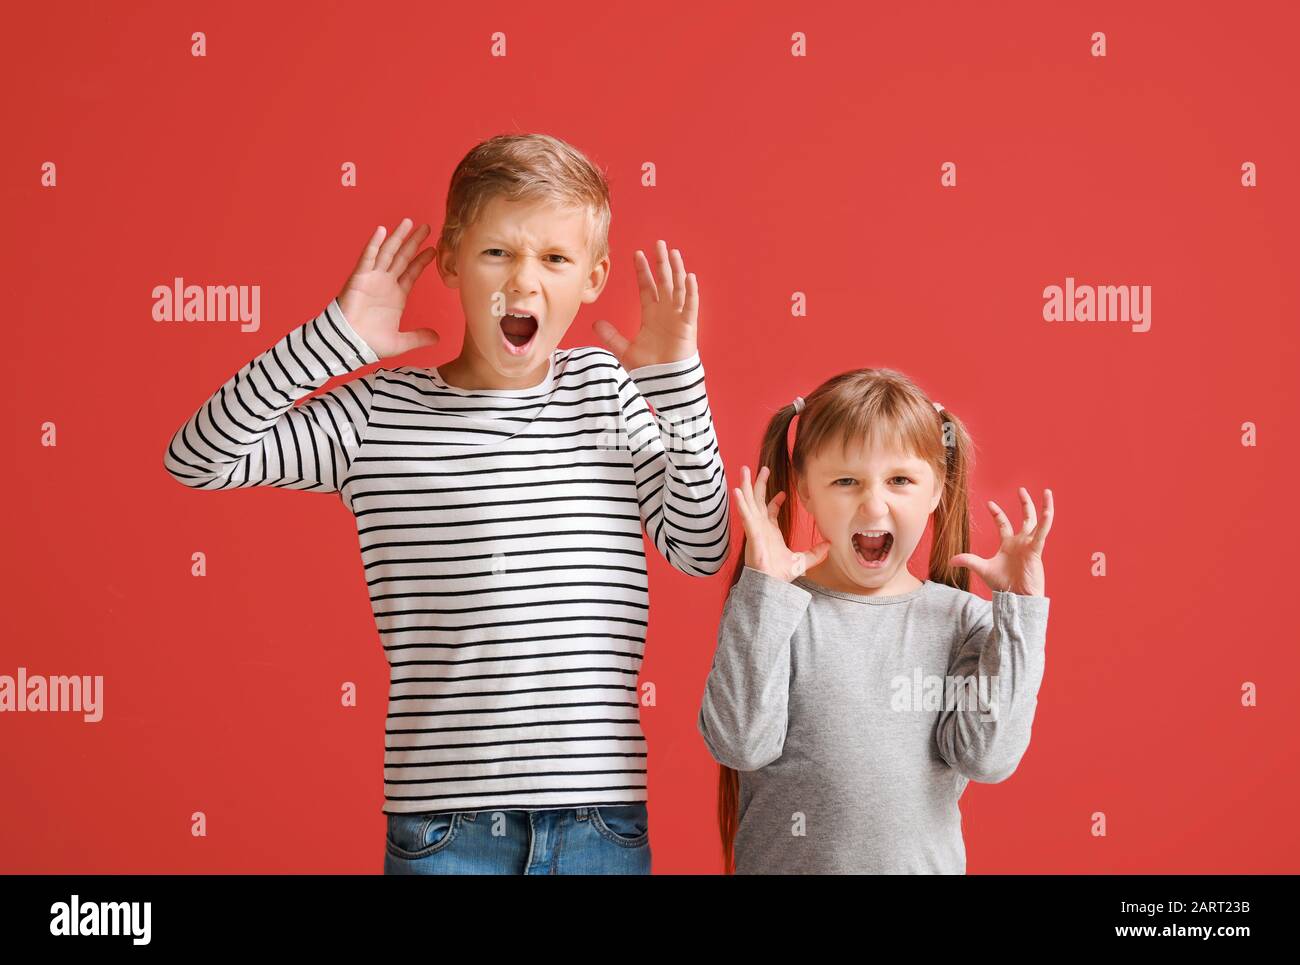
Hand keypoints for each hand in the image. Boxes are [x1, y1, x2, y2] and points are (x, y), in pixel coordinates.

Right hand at [336, 218, 439, 359]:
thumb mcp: (401, 342)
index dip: (422, 260)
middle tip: (426, 227)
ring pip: (387, 252)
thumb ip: (419, 337)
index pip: (412, 272)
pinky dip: (374, 244)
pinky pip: (367, 258)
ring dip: (397, 237)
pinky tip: (381, 230)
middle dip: (414, 242)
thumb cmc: (370, 343)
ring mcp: (373, 279)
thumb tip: (437, 338)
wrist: (350, 345)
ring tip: (408, 222)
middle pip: (403, 257)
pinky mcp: (359, 278)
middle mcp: (386, 283)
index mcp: (396, 296)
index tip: (434, 249)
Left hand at [593, 239, 698, 369]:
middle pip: (664, 281)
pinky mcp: (687, 326)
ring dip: (676, 270)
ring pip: (677, 288)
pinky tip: (689, 277)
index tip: (638, 254)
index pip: (647, 287)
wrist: (665, 383)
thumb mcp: (625, 349)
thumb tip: (595, 323)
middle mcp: (665, 312)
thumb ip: (611, 336)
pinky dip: (690, 292)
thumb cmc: (649, 368)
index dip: (643, 271)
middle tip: (659, 243)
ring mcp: (678, 317)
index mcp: (651, 315)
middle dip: (661, 262)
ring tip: (673, 253)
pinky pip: (690, 306)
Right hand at [735, 465, 830, 582]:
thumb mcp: (803, 561)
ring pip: (748, 502)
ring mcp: (754, 528)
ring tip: (744, 470)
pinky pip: (745, 515)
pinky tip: (738, 491)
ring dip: (745, 485)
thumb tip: (830, 545)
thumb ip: (816, 553)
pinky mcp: (751, 532)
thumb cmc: (781, 574)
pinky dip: (741, 503)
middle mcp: (760, 527)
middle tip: (760, 468)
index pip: (769, 511)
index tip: (782, 492)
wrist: (771, 584)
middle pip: (756, 500)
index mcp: (770, 531)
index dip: (774, 499)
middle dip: (757, 483)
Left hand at [949, 487, 1053, 595]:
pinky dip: (1045, 523)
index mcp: (1009, 544)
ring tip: (1048, 492)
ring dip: (1044, 508)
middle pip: (1026, 518)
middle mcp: (1021, 542)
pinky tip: (1047, 511)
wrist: (1015, 598)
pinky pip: (1042, 534)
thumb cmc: (1003, 585)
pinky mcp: (1035, 551)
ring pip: (1039, 522)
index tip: (989, 503)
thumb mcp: (982, 569)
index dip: (997, 513)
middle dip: (1024, 504)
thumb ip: (968, 561)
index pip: (1003, 524)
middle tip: (1021, 490)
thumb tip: (950, 560)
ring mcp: (1030, 545)